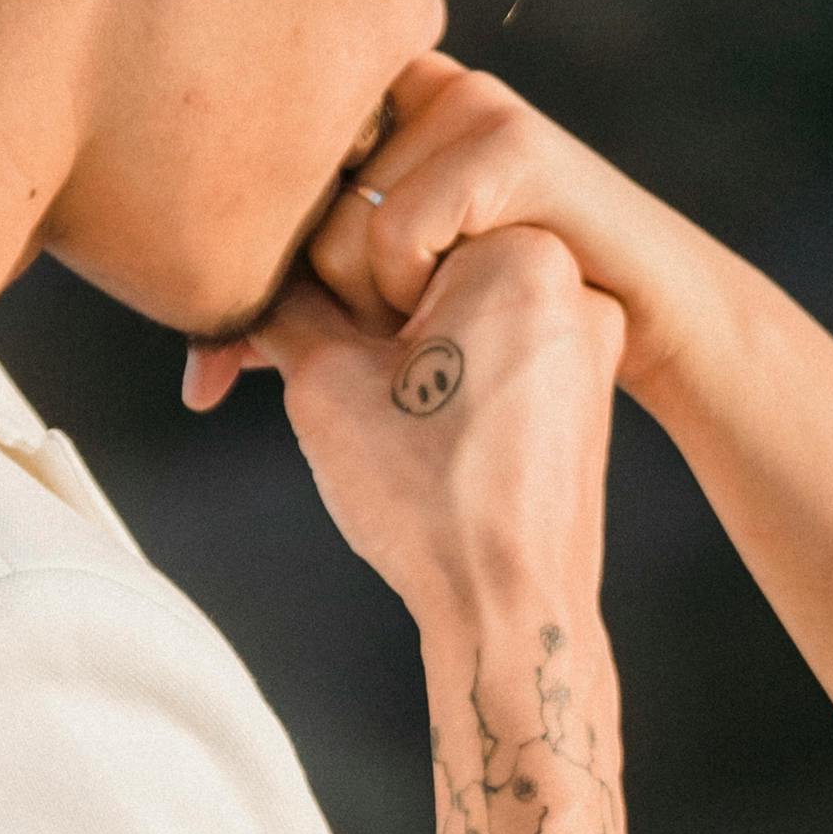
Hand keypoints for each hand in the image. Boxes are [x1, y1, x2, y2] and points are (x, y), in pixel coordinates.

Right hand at [187, 220, 621, 641]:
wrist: (513, 610)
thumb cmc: (430, 500)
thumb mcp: (324, 382)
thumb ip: (283, 306)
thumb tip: (249, 273)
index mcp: (520, 247)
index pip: (374, 224)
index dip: (316, 288)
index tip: (316, 355)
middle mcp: (570, 277)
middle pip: (413, 266)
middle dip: (345, 320)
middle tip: (315, 388)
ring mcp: (583, 335)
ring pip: (445, 311)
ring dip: (380, 351)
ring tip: (361, 421)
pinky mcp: (579, 385)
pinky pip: (484, 350)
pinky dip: (430, 375)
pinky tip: (396, 430)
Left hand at [300, 59, 731, 414]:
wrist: (641, 317)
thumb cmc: (508, 318)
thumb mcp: (383, 306)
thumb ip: (298, 317)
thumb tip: (198, 380)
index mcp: (375, 102)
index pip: (261, 171)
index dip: (261, 264)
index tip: (277, 341)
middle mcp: (411, 81)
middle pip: (290, 204)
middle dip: (317, 299)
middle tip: (386, 337)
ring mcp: (462, 99)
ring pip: (337, 226)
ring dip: (374, 305)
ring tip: (435, 318)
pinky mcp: (505, 138)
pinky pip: (397, 231)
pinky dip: (415, 290)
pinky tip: (464, 301)